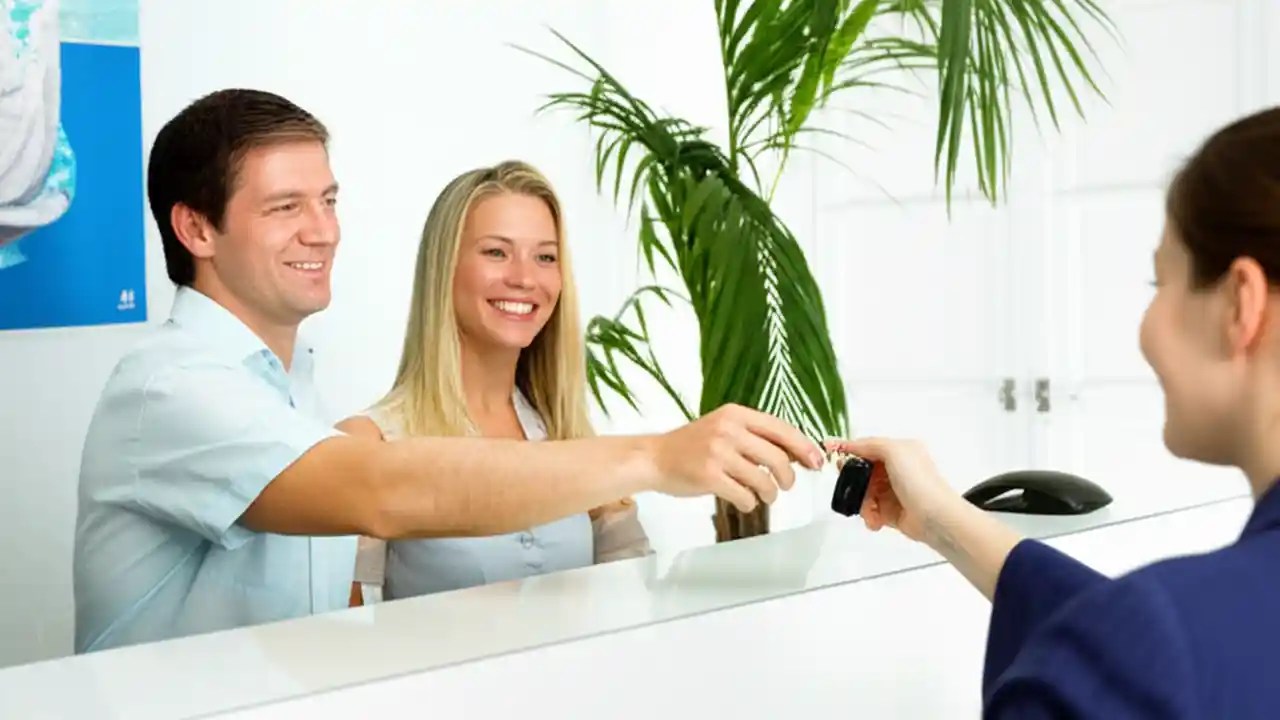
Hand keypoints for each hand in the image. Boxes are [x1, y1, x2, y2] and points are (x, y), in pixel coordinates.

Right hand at [649, 404, 824, 512]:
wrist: (654, 458)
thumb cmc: (691, 446)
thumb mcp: (723, 428)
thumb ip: (755, 436)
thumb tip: (796, 454)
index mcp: (735, 414)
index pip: (781, 429)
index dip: (804, 447)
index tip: (816, 462)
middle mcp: (728, 430)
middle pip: (778, 457)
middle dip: (788, 477)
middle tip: (785, 486)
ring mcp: (718, 453)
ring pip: (764, 480)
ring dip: (769, 494)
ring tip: (763, 496)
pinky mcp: (709, 477)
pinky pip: (745, 496)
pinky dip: (749, 503)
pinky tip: (743, 501)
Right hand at [824, 437, 959, 541]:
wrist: (935, 517)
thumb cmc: (919, 482)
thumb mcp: (894, 451)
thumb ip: (869, 444)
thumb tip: (849, 444)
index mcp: (900, 451)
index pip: (868, 448)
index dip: (849, 451)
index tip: (830, 452)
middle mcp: (897, 470)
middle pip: (862, 472)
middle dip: (855, 482)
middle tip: (850, 487)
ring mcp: (894, 491)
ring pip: (864, 493)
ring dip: (862, 503)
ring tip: (870, 510)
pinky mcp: (891, 511)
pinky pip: (870, 511)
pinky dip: (869, 516)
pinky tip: (875, 520)